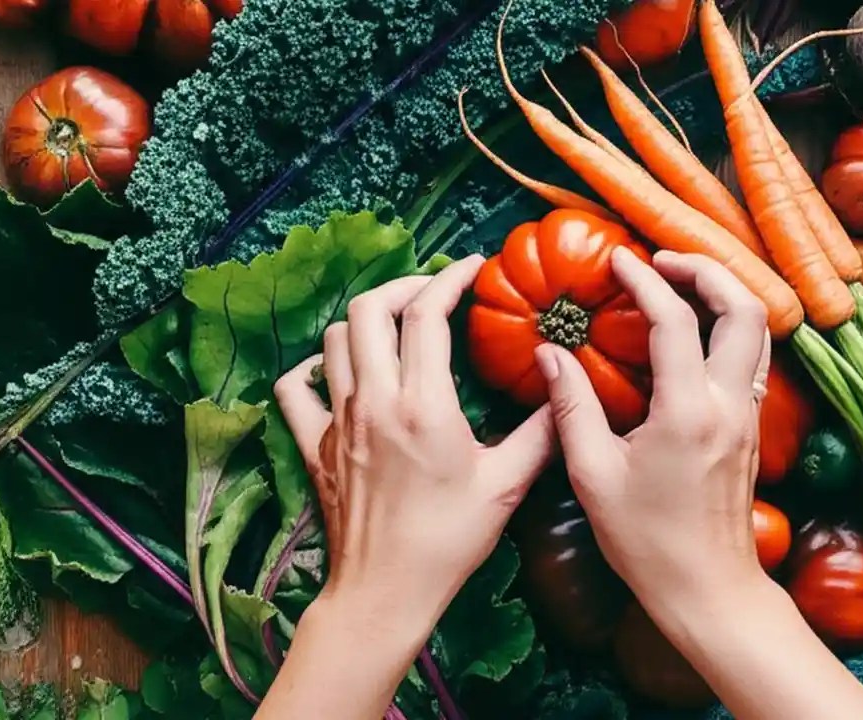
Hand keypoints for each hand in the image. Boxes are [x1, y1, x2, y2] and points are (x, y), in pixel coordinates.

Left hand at [274, 256, 553, 621]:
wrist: (384, 591)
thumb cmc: (447, 542)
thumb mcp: (507, 486)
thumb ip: (542, 433)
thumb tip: (566, 390)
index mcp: (422, 405)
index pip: (426, 314)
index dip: (449, 279)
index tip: (473, 267)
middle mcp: (372, 401)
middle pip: (368, 310)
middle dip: (402, 286)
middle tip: (433, 291)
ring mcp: (336, 422)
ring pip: (332, 340)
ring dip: (364, 321)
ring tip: (396, 325)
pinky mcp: (314, 446)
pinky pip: (295, 390)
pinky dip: (311, 369)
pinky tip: (337, 373)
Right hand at [534, 248, 770, 618]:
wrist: (708, 589)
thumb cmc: (645, 541)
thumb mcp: (592, 474)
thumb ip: (572, 407)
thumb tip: (550, 354)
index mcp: (688, 412)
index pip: (675, 320)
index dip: (645, 280)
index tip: (618, 261)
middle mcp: (730, 405)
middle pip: (744, 308)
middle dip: (707, 270)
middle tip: (663, 261)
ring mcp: (750, 416)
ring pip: (759, 331)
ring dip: (726, 296)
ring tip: (682, 285)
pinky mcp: (754, 429)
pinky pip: (753, 359)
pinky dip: (729, 329)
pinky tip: (695, 335)